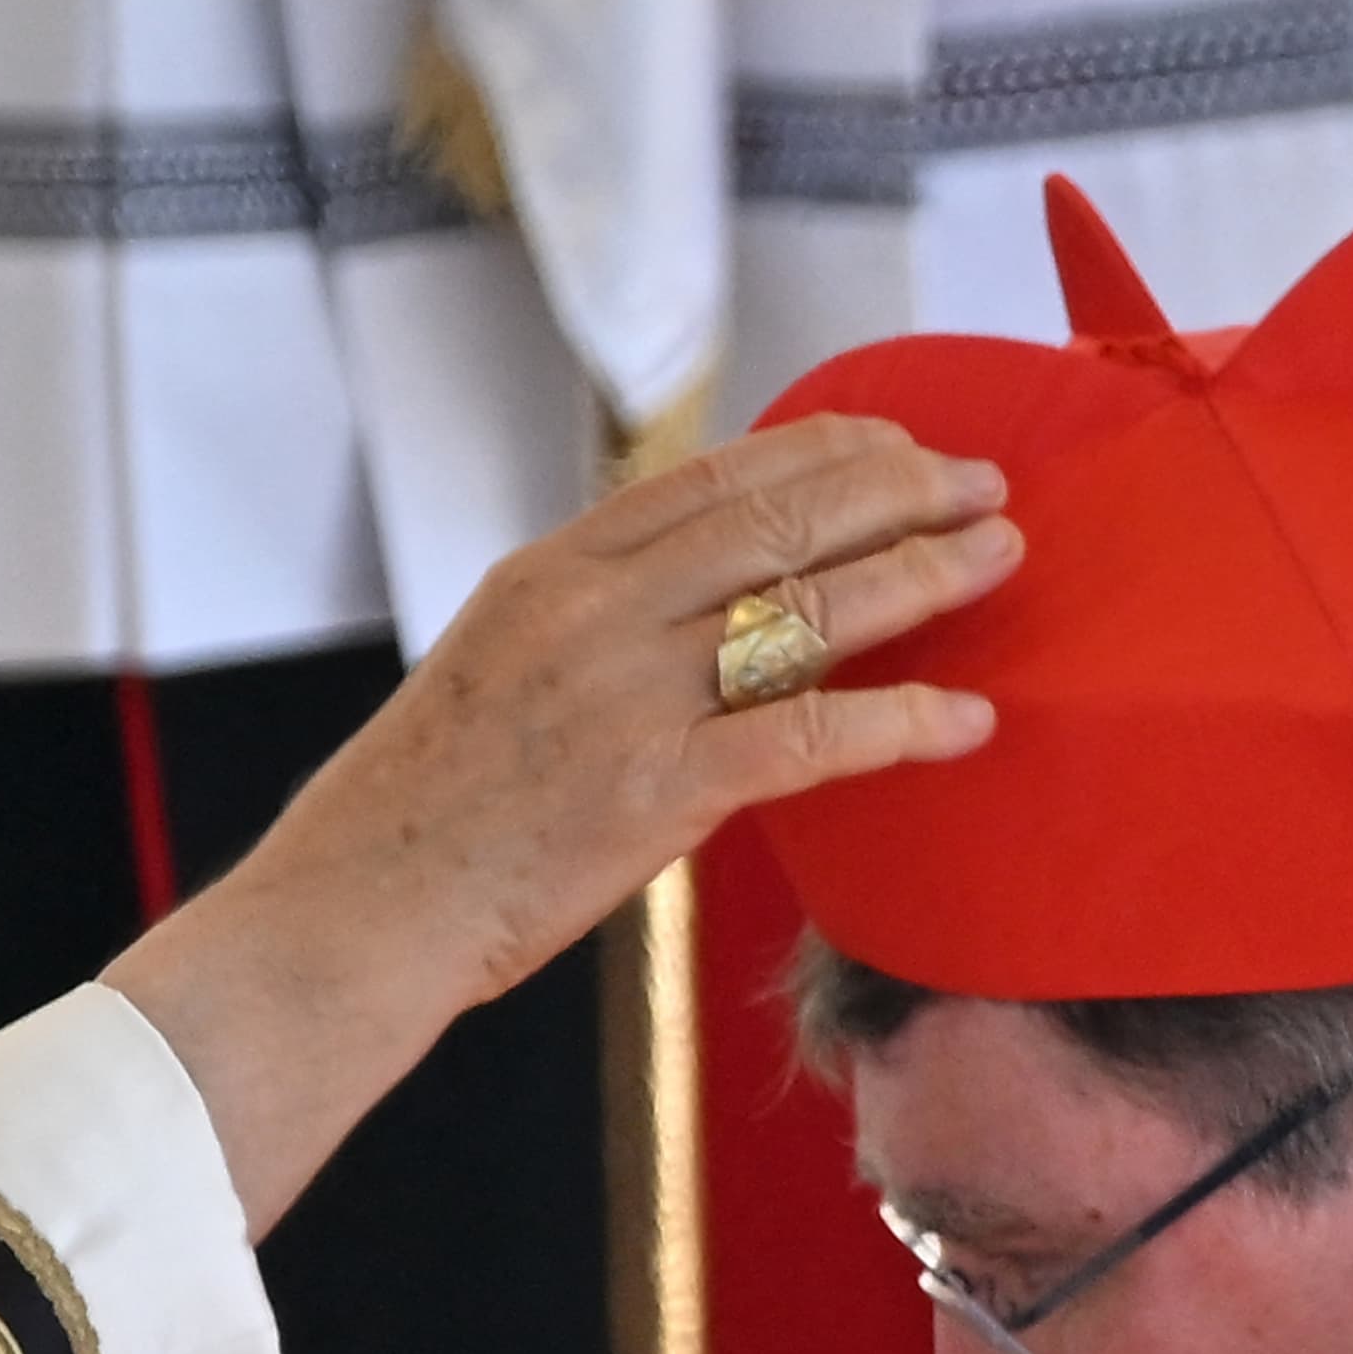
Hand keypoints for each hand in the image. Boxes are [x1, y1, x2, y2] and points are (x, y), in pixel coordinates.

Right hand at [102, 412, 1021, 1231]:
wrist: (352, 913)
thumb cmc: (418, 820)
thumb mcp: (490, 673)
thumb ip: (585, 630)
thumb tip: (690, 616)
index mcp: (546, 571)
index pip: (709, 478)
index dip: (819, 449)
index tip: (894, 440)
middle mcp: (591, 609)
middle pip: (777, 519)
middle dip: (898, 489)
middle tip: (984, 481)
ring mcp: (623, 694)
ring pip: (809, 607)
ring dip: (924, 575)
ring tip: (1001, 557)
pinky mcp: (654, 788)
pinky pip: (809, 736)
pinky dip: (901, 722)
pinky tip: (966, 719)